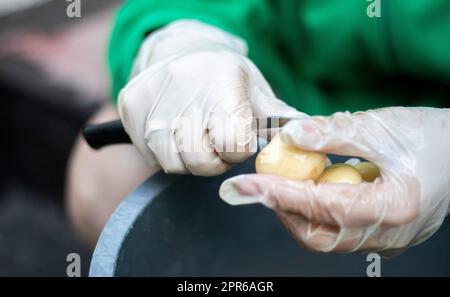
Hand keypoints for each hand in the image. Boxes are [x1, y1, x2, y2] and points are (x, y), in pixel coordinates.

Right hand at [119, 20, 301, 174]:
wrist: (180, 50)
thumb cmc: (224, 75)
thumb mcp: (255, 89)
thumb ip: (278, 116)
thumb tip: (306, 133)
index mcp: (222, 87)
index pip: (233, 144)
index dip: (238, 149)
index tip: (238, 138)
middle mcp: (184, 93)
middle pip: (201, 161)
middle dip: (215, 159)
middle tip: (216, 140)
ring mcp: (152, 103)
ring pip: (173, 163)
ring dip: (189, 158)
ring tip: (195, 135)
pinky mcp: (131, 109)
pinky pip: (150, 154)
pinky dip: (166, 152)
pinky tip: (175, 132)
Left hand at [220, 107, 449, 254]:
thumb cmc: (431, 138)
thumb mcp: (381, 127)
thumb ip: (333, 133)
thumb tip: (289, 135)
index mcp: (393, 207)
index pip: (321, 207)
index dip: (279, 195)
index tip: (245, 185)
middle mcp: (388, 233)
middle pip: (318, 235)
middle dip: (282, 210)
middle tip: (258, 185)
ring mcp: (386, 238)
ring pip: (324, 236)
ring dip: (295, 212)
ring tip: (280, 184)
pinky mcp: (381, 234)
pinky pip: (336, 231)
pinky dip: (313, 212)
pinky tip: (307, 189)